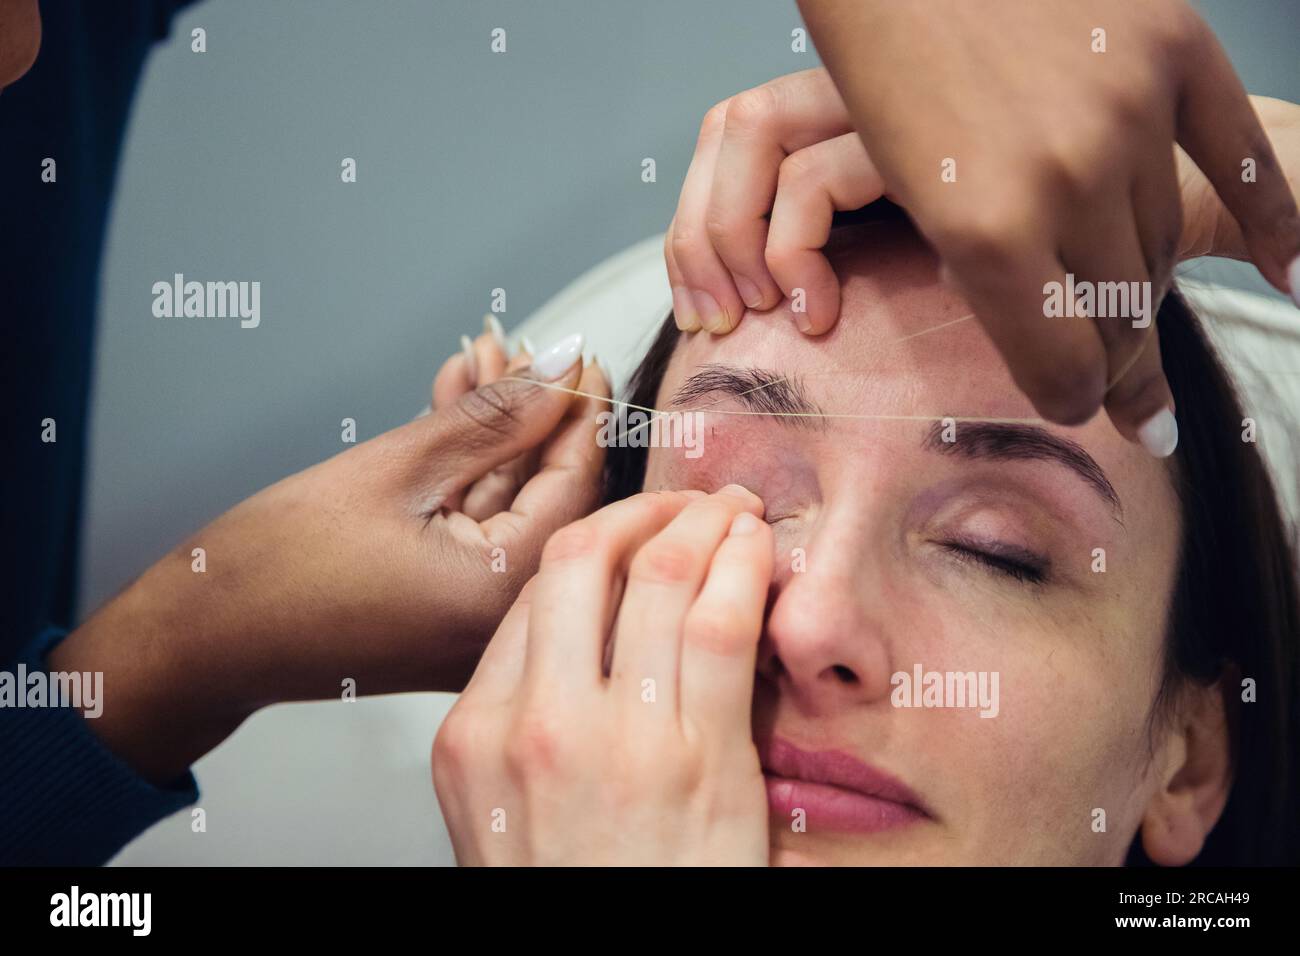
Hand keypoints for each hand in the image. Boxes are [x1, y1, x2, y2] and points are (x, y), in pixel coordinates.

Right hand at [51, 327, 605, 782]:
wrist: (199, 640)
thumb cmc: (275, 569)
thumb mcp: (395, 469)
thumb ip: (493, 417)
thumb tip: (562, 369)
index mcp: (501, 600)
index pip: (576, 487)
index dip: (581, 411)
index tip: (578, 356)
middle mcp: (504, 625)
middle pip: (550, 496)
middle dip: (533, 414)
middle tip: (523, 351)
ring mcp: (477, 627)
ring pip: (511, 505)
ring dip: (497, 432)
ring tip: (483, 359)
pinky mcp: (449, 616)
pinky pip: (479, 530)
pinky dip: (469, 472)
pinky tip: (459, 405)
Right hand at [433, 487, 772, 864]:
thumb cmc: (578, 897)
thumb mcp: (507, 816)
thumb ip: (527, 723)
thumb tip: (581, 638)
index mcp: (473, 739)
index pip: (528, 600)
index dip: (587, 548)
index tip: (624, 535)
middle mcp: (532, 724)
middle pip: (578, 561)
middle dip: (638, 512)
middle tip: (676, 504)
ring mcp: (614, 737)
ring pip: (654, 572)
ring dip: (700, 520)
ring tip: (728, 507)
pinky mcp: (698, 758)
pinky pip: (721, 622)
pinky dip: (743, 563)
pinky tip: (757, 546)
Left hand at [794, 0, 1299, 441]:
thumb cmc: (879, 59)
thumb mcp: (902, 186)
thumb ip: (974, 256)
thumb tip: (1041, 324)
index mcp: (982, 230)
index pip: (1061, 365)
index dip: (1073, 398)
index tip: (1078, 405)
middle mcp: (1067, 181)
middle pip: (1118, 312)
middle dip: (1116, 357)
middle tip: (1129, 389)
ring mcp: (1129, 112)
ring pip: (1165, 241)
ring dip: (1152, 287)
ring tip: (1145, 314)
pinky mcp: (1172, 46)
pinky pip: (1241, 152)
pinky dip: (1274, 217)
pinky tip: (1295, 273)